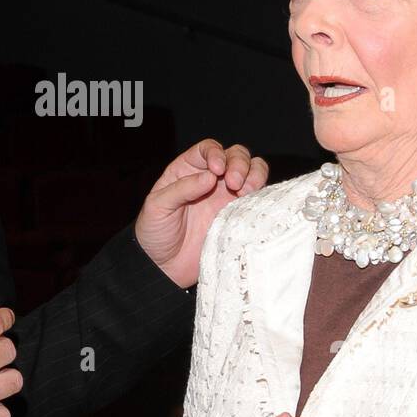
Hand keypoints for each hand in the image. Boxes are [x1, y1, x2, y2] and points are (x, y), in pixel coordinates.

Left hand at [134, 140, 268, 287]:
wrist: (164, 267)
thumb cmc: (154, 234)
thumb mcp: (158, 206)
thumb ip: (181, 189)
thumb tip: (210, 177)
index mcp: (188, 170)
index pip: (208, 149)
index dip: (216, 153)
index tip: (217, 170)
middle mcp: (211, 179)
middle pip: (235, 155)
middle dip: (239, 163)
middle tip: (234, 182)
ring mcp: (227, 196)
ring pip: (252, 170)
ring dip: (255, 174)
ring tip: (247, 190)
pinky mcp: (239, 215)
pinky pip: (257, 197)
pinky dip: (261, 194)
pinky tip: (253, 202)